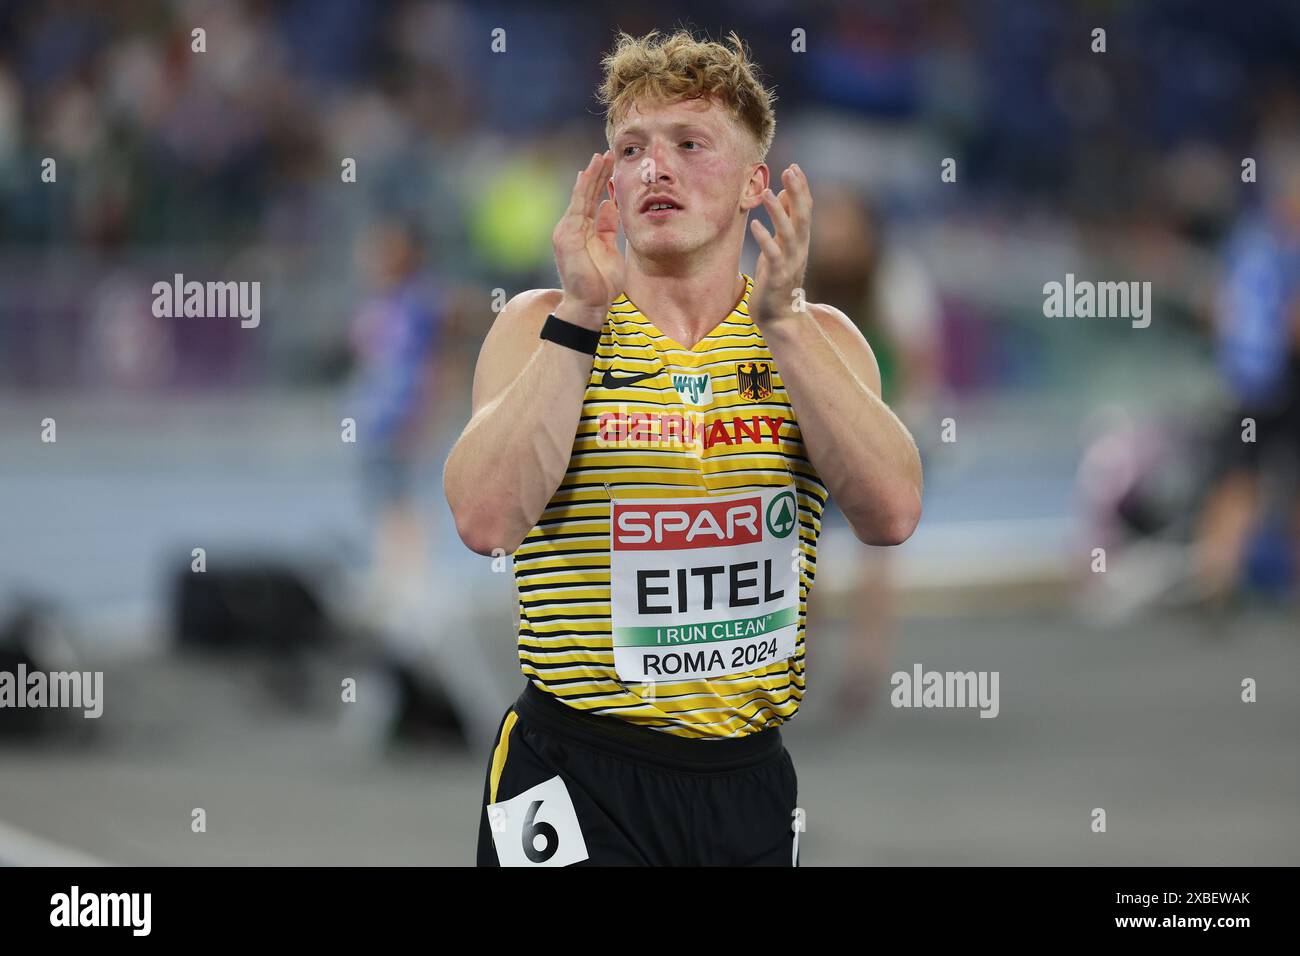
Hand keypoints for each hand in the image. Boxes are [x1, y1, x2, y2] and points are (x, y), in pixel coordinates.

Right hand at [551, 150, 624, 328]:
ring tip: (601, 156)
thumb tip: (610, 206)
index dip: (601, 183)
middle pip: (585, 195)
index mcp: (583, 232)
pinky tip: (589, 173)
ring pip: (580, 196)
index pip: (592, 201)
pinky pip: (577, 207)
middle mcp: (572, 228)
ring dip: (591, 175)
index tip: (611, 165)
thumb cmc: (601, 283)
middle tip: (607, 153)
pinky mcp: (567, 235)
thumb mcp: (610, 249)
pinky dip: (583, 189)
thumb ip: (608, 228)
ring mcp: (567, 231)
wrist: (590, 305)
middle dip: (597, 174)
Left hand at [748, 164, 812, 327]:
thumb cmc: (776, 279)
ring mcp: (789, 264)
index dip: (801, 189)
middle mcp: (799, 250)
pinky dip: (764, 239)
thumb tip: (786, 193)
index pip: (804, 210)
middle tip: (790, 171)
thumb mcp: (781, 246)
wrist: (778, 317)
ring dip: (779, 212)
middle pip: (801, 217)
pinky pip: (772, 255)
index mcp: (800, 241)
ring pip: (788, 234)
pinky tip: (754, 224)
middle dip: (797, 193)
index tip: (794, 168)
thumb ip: (785, 221)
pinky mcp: (776, 277)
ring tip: (769, 193)